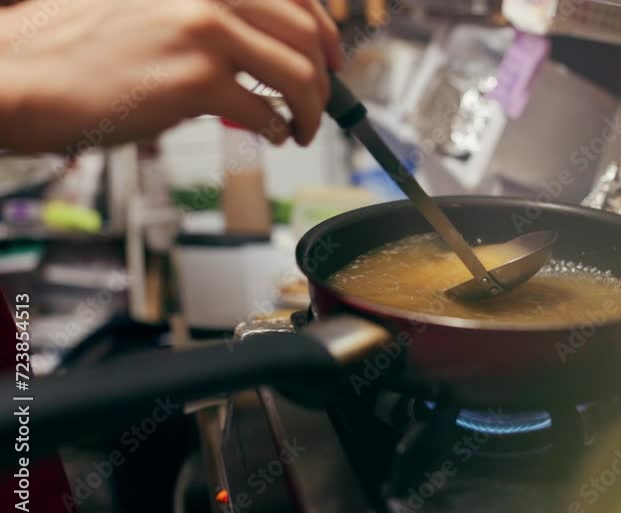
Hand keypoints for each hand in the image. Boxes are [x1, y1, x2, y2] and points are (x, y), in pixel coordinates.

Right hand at [0, 0, 343, 153]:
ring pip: (299, 73)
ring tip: (304, 128)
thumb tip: (262, 45)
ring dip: (313, 109)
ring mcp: (204, 33)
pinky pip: (266, 111)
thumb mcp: (151, 6)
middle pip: (305, 34)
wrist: (24, 72)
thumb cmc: (80, 46)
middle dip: (327, 76)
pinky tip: (273, 135)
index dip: (324, 27)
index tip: (332, 53)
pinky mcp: (195, 82)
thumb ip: (208, 16)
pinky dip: (281, 129)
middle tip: (325, 100)